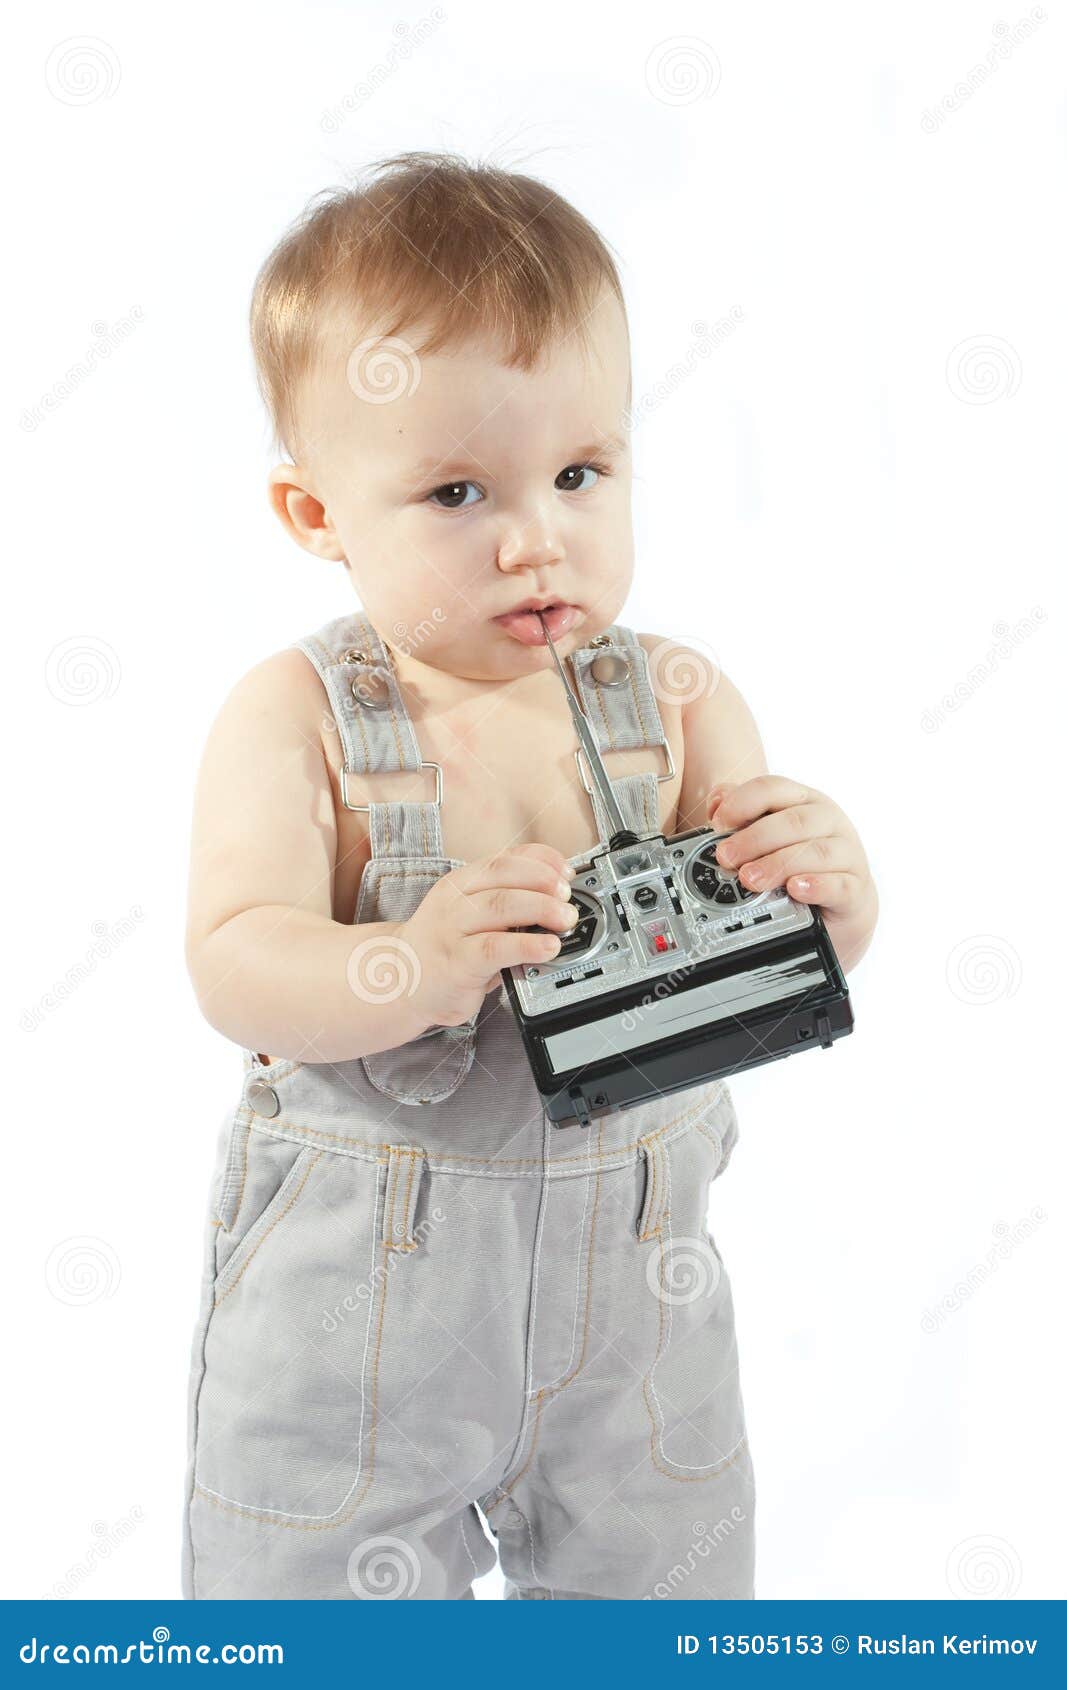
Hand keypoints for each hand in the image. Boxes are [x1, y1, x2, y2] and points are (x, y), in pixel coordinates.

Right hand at [400, 844, 579, 1028]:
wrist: (402, 980)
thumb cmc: (446, 946)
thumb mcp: (471, 913)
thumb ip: (506, 901)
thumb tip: (557, 894)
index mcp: (461, 882)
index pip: (505, 857)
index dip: (542, 860)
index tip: (567, 871)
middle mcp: (455, 899)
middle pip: (504, 874)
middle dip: (545, 881)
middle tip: (568, 897)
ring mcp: (453, 929)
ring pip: (501, 905)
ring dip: (541, 907)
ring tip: (565, 919)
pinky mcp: (457, 962)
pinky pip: (495, 948)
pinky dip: (527, 944)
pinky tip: (547, 948)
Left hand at [706, 775, 874, 925]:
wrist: (844, 901)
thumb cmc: (801, 861)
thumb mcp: (769, 834)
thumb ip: (741, 815)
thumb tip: (717, 801)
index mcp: (802, 801)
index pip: (772, 788)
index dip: (742, 802)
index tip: (717, 823)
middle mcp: (827, 820)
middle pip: (792, 821)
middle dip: (754, 839)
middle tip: (726, 858)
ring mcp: (846, 852)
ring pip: (815, 852)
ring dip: (778, 864)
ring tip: (750, 880)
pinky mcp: (855, 887)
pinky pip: (838, 884)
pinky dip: (815, 885)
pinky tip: (795, 889)